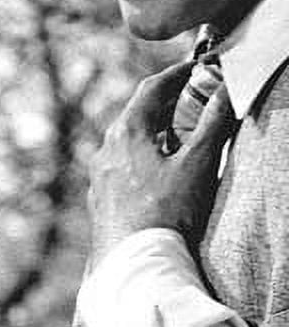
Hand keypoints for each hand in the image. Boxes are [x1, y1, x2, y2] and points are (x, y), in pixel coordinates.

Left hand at [89, 61, 234, 269]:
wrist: (133, 261)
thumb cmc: (165, 211)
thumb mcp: (197, 165)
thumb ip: (213, 125)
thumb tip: (226, 93)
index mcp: (127, 132)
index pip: (152, 89)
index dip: (176, 74)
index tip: (196, 66)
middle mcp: (106, 148)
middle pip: (136, 113)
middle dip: (164, 101)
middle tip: (189, 94)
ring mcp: (100, 173)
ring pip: (126, 140)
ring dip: (152, 130)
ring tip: (176, 131)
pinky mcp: (100, 196)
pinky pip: (121, 164)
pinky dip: (141, 155)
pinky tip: (155, 170)